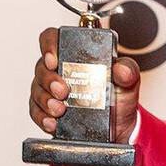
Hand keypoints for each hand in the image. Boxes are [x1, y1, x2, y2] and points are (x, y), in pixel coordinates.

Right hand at [28, 28, 140, 143]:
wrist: (120, 127)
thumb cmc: (119, 98)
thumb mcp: (128, 82)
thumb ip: (128, 71)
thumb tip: (122, 70)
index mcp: (74, 55)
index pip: (52, 38)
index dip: (48, 45)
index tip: (54, 59)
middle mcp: (59, 70)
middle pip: (42, 67)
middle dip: (49, 79)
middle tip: (63, 91)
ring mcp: (50, 90)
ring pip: (37, 90)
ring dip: (46, 100)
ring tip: (59, 110)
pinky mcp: (47, 110)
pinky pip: (36, 112)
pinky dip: (42, 118)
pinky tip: (52, 122)